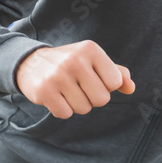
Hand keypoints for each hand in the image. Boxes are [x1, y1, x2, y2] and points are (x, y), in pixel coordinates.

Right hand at [16, 40, 134, 118]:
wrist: (30, 62)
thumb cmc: (70, 63)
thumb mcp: (93, 61)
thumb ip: (116, 73)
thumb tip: (131, 88)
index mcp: (91, 49)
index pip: (115, 82)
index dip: (105, 86)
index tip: (93, 78)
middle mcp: (75, 60)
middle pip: (102, 99)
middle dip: (92, 98)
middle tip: (78, 87)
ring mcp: (58, 75)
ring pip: (84, 109)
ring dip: (76, 105)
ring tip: (66, 90)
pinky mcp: (44, 90)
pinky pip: (65, 114)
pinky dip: (62, 110)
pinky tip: (55, 96)